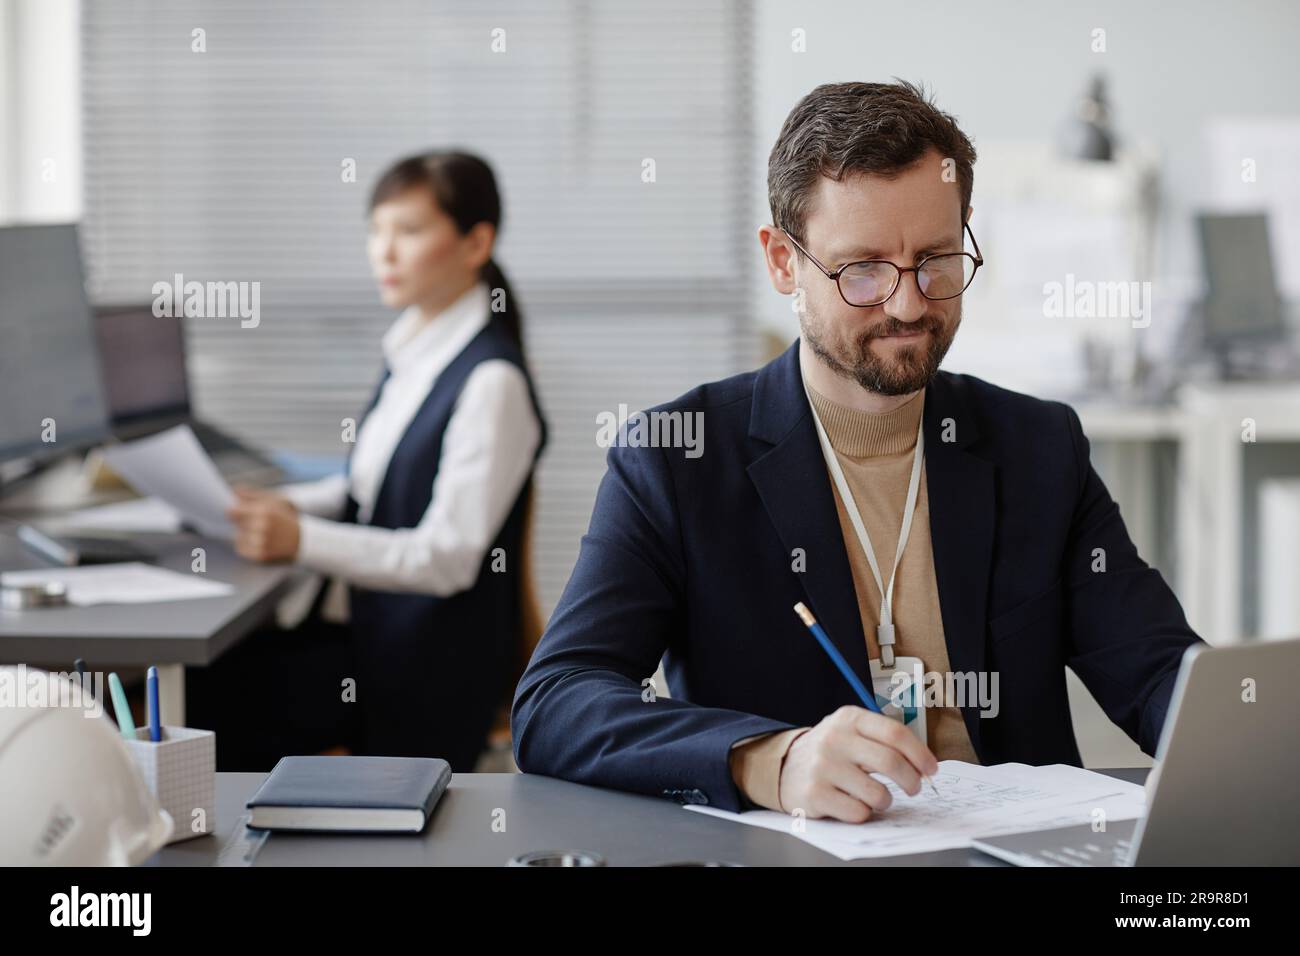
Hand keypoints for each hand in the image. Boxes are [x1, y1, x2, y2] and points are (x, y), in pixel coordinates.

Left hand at [227, 487, 299, 561]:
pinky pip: (240, 549)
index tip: (239, 512)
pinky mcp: (261, 555)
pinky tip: (257, 542)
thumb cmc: (285, 518)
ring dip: (244, 535)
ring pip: (237, 537)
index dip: (235, 511)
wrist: (303, 540)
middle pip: (236, 524)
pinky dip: (246, 546)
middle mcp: (262, 527)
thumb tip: (234, 491)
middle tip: (255, 524)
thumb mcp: (274, 501)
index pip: (233, 511)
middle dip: (243, 523)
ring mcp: (261, 542)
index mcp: (264, 511)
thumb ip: (252, 494)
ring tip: (258, 533)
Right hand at [777, 705, 938, 821]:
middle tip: (915, 788)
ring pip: (877, 793)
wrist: (785, 767)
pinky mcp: (815, 794)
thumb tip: (923, 764)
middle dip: (912, 781)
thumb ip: (883, 740)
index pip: (895, 733)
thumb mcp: (851, 732)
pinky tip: (853, 803)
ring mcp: (823, 766)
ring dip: (886, 801)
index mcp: (849, 719)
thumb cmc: (831, 752)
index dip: (920, 754)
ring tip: (876, 796)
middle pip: (891, 762)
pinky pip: (858, 812)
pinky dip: (864, 813)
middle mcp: (835, 739)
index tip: (931, 769)